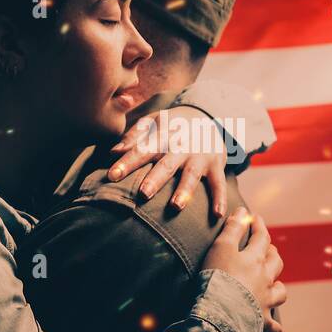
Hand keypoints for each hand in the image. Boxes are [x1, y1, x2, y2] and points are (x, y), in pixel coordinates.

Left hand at [107, 107, 229, 217]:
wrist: (206, 117)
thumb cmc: (170, 126)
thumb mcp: (152, 122)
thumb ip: (134, 137)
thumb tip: (113, 152)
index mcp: (163, 135)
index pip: (143, 149)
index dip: (127, 162)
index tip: (112, 175)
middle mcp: (182, 145)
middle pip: (167, 163)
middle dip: (156, 178)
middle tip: (143, 193)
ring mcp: (201, 155)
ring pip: (192, 174)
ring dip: (185, 190)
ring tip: (176, 205)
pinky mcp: (216, 165)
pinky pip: (219, 183)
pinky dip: (220, 198)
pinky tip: (217, 215)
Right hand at [204, 208, 287, 331]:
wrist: (220, 314)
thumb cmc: (217, 278)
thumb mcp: (221, 247)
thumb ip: (233, 228)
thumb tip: (244, 211)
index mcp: (255, 259)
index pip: (261, 237)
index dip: (258, 226)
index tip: (255, 218)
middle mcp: (265, 279)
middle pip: (275, 262)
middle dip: (272, 253)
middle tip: (267, 249)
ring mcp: (265, 301)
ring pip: (280, 291)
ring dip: (278, 287)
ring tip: (274, 284)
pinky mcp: (261, 322)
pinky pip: (274, 328)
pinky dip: (278, 330)